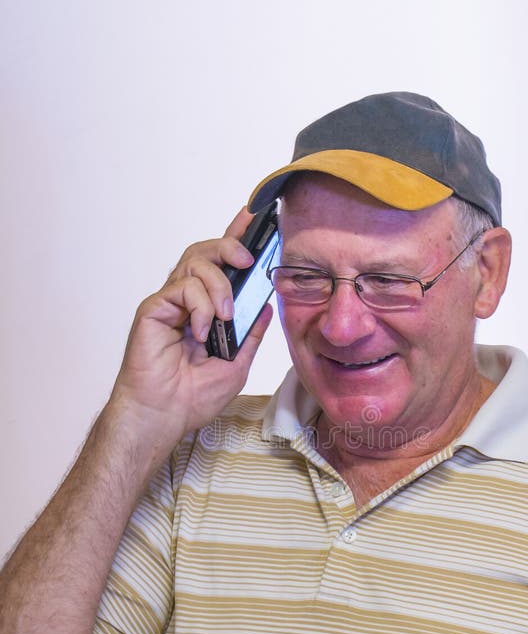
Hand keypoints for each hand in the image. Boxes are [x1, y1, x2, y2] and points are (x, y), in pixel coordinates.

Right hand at [110, 207, 272, 444]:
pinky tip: (201, 332)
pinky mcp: (153, 309)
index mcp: (206, 309)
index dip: (236, 237)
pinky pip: (181, 288)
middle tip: (248, 260)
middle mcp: (186, 300)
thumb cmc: (192, 396)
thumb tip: (268, 305)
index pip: (221, 264)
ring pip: (195, 263)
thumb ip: (250, 333)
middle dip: (230, 246)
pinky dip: (200, 307)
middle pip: (205, 252)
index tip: (257, 218)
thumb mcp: (237, 363)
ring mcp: (168, 303)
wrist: (164, 416)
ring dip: (218, 285)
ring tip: (225, 316)